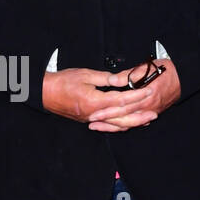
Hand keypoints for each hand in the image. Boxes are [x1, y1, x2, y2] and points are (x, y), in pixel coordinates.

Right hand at [41, 63, 177, 132]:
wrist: (45, 93)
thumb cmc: (63, 82)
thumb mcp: (86, 75)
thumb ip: (107, 79)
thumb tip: (123, 80)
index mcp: (94, 102)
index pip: (121, 100)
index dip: (137, 96)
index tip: (149, 91)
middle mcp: (94, 114)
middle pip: (122, 117)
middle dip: (140, 114)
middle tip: (155, 112)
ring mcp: (91, 119)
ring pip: (117, 124)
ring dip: (133, 122)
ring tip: (146, 119)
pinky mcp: (89, 120)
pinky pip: (109, 125)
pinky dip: (121, 125)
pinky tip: (129, 123)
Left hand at [86, 60, 180, 132]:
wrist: (184, 77)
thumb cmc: (166, 70)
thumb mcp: (146, 68)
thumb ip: (128, 75)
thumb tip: (113, 80)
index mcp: (145, 96)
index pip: (122, 107)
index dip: (107, 111)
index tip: (94, 113)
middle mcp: (147, 108)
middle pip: (123, 119)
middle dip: (106, 122)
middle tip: (91, 123)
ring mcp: (150, 112)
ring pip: (129, 123)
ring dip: (112, 126)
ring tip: (98, 127)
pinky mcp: (152, 113)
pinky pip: (136, 122)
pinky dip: (124, 125)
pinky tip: (113, 126)